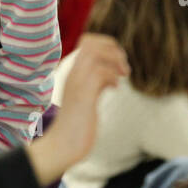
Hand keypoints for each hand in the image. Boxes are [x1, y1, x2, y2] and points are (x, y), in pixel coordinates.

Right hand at [28, 34, 128, 183]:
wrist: (63, 145)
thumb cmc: (77, 125)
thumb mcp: (87, 98)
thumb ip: (96, 84)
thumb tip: (112, 75)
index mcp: (73, 73)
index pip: (87, 42)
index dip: (106, 45)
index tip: (117, 60)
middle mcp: (72, 74)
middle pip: (91, 44)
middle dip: (112, 49)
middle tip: (123, 67)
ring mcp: (76, 83)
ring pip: (95, 54)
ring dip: (115, 61)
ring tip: (123, 75)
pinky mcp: (83, 95)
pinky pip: (100, 73)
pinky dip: (112, 77)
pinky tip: (114, 88)